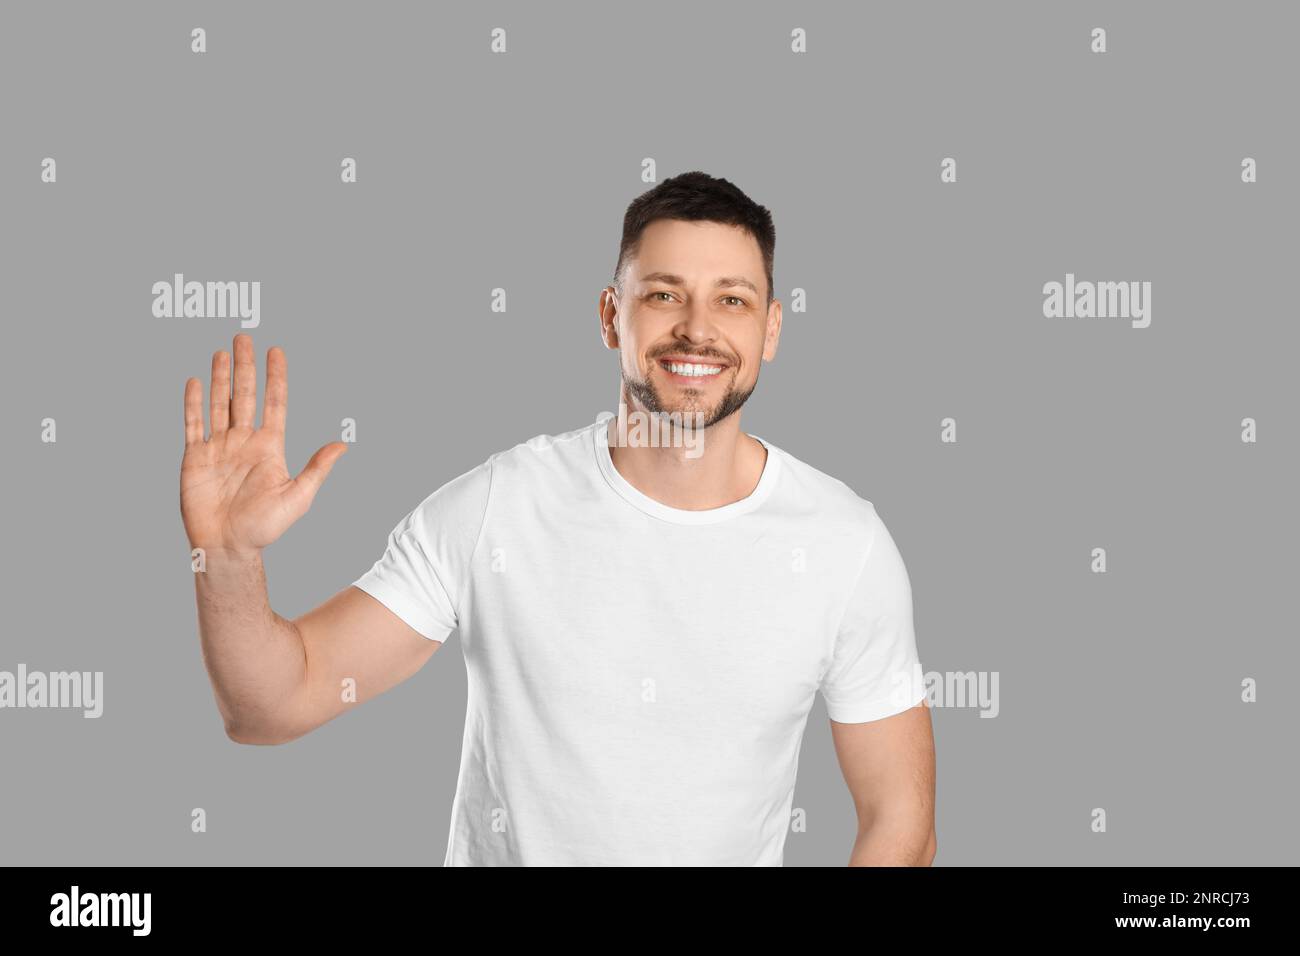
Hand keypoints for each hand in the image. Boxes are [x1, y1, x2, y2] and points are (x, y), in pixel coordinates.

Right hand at [181, 334, 346, 555]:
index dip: (275, 377)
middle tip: (244, 338)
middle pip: (244, 395)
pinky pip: (193, 424)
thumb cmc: (265, 527)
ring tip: (222, 352)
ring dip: (220, 377)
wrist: (227, 547)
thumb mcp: (298, 497)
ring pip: (219, 403)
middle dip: (245, 367)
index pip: (274, 403)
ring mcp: (218, 447)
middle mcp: (244, 441)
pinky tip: (196, 381)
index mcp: (269, 447)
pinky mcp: (195, 458)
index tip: (276, 351)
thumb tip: (343, 445)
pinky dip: (193, 403)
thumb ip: (317, 468)